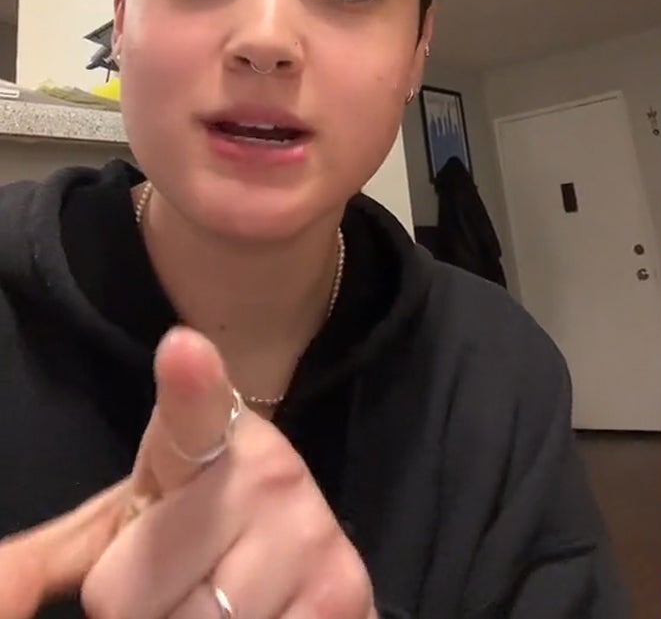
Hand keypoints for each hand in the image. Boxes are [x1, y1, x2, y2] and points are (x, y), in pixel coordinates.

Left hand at [0, 328, 376, 617]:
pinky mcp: (343, 598)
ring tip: (218, 610)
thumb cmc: (195, 550)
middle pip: (123, 594)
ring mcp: (313, 536)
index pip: (194, 416)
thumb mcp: (129, 527)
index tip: (183, 350)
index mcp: (212, 441)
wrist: (300, 586)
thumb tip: (10, 563)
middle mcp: (275, 473)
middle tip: (180, 587)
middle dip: (139, 608)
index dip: (190, 386)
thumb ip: (60, 542)